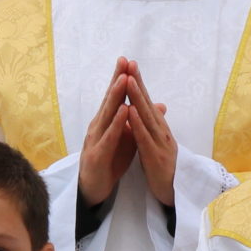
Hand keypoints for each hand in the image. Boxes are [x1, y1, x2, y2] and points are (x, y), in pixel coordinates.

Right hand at [77, 64, 138, 205]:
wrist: (95, 189)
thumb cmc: (110, 161)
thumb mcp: (127, 138)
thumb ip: (137, 121)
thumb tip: (155, 105)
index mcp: (106, 122)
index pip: (114, 97)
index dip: (121, 79)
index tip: (128, 61)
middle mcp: (98, 126)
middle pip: (109, 100)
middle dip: (117, 80)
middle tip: (124, 61)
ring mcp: (96, 139)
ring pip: (107, 115)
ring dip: (116, 97)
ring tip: (124, 80)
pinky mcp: (97, 155)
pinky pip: (109, 137)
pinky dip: (116, 124)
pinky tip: (123, 112)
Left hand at [119, 60, 180, 208]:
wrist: (173, 194)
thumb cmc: (162, 168)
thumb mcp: (156, 143)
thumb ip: (151, 126)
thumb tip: (147, 109)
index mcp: (159, 128)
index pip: (146, 102)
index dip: (138, 83)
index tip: (129, 65)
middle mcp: (161, 131)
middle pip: (147, 103)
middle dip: (138, 82)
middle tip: (130, 63)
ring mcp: (160, 143)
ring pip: (147, 117)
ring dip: (137, 98)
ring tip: (128, 80)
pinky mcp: (156, 157)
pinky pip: (145, 139)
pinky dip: (138, 125)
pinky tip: (130, 113)